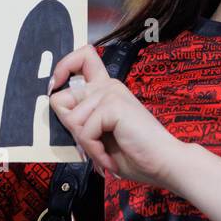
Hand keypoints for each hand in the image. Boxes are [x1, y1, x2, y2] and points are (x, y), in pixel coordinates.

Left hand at [47, 44, 188, 190]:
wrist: (164, 163)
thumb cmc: (136, 153)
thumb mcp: (100, 135)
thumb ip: (82, 122)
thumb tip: (56, 110)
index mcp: (106, 89)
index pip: (82, 57)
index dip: (62, 68)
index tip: (56, 87)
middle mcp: (107, 86)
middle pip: (61, 99)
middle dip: (71, 131)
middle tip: (94, 147)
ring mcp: (110, 93)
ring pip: (72, 121)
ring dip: (87, 147)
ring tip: (107, 155)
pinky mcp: (113, 104)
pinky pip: (85, 132)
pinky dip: (95, 151)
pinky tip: (110, 159)